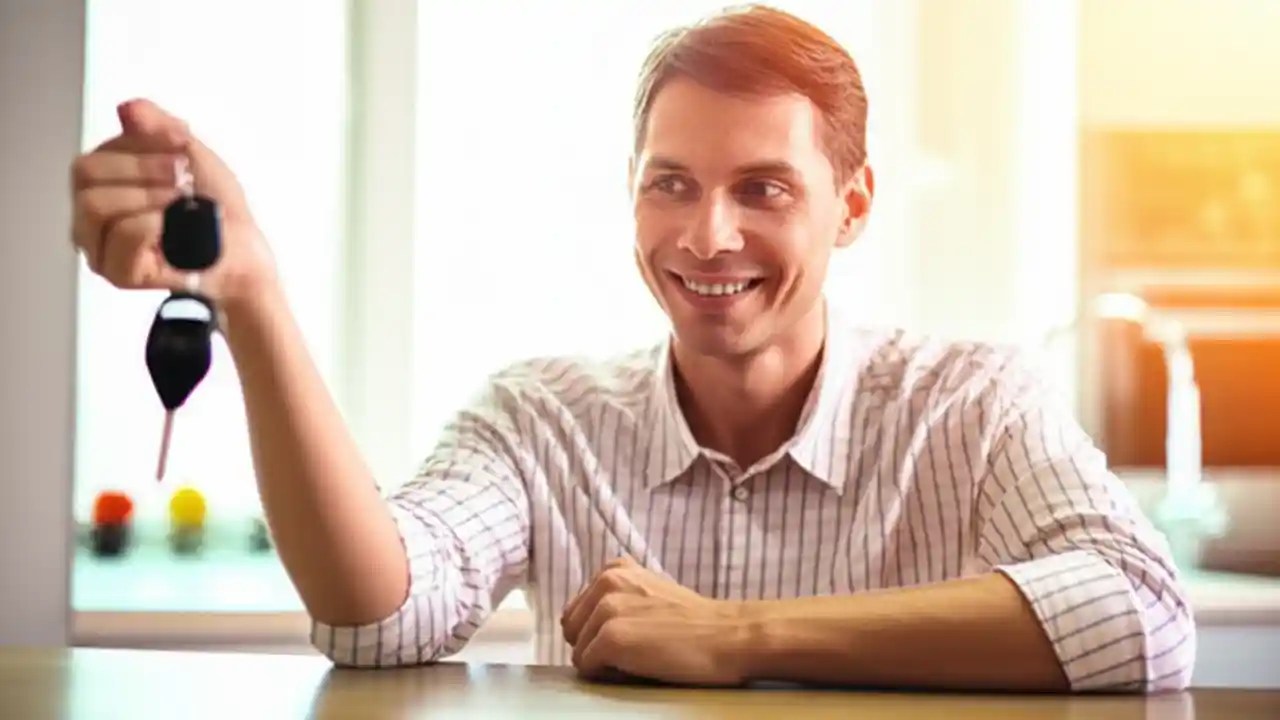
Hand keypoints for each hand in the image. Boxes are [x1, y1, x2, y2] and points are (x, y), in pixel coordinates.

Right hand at [70, 98, 277, 313]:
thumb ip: (157, 128)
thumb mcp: (189, 154)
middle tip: (181, 177)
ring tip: (180, 202)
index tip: (180, 150)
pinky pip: (122, 234)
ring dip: (148, 196)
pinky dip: (153, 223)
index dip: (136, 147)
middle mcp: (93, 219)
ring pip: (95, 206)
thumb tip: (128, 108)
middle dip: (140, 169)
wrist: (244, 251)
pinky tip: (174, 227)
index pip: (89, 159)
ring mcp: (102, 248)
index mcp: (103, 188)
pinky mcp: (119, 273)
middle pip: (84, 176)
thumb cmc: (215, 210)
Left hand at [560, 556, 749, 685]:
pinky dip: (606, 675)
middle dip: (592, 644)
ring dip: (602, 661)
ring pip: (577, 650)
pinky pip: (587, 667)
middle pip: (570, 629)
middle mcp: (606, 582)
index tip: (627, 636)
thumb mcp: (649, 592)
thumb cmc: (695, 623)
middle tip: (633, 650)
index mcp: (615, 569)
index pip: (577, 610)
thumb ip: (617, 597)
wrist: (728, 636)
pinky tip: (637, 667)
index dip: (595, 631)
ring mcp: (607, 610)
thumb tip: (583, 625)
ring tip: (639, 656)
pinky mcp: (612, 639)